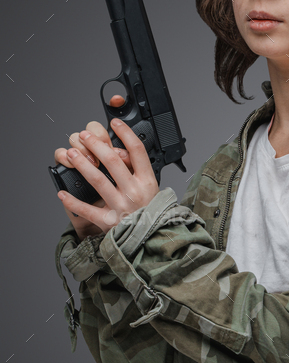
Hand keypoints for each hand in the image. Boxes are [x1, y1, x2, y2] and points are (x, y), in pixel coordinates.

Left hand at [55, 96, 156, 237]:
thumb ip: (138, 171)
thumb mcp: (152, 188)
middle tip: (84, 135)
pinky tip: (62, 193)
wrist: (152, 239)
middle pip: (113, 161)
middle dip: (96, 144)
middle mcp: (135, 192)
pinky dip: (73, 202)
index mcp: (147, 181)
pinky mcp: (109, 222)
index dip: (125, 133)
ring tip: (71, 153)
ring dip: (82, 164)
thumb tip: (120, 150)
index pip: (137, 150)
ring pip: (98, 180)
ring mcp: (121, 206)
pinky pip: (87, 210)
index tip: (114, 123)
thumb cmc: (150, 211)